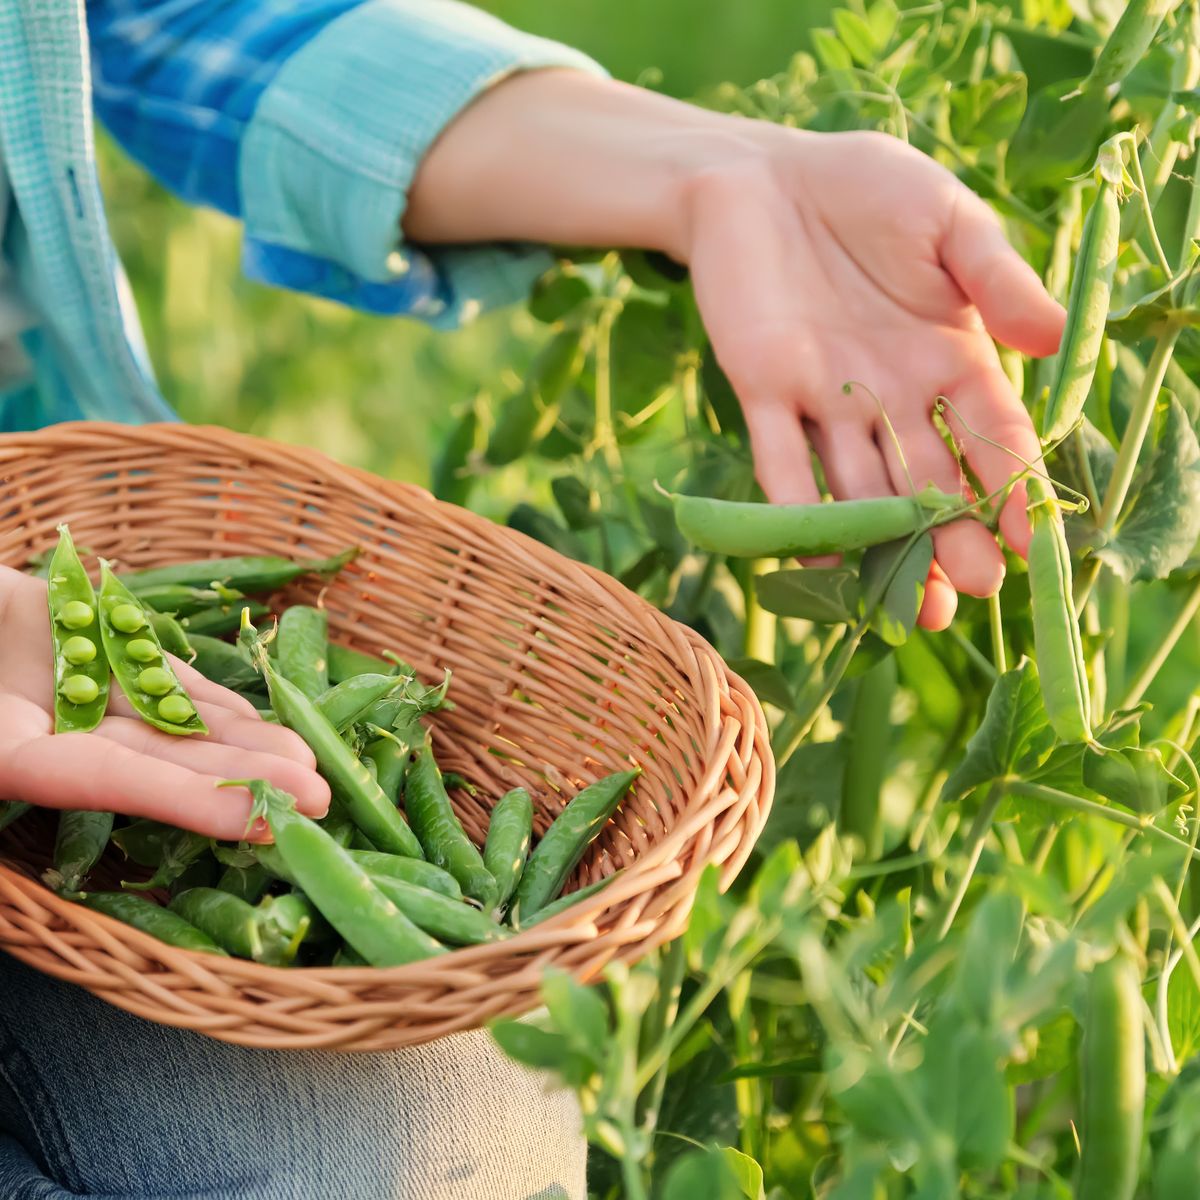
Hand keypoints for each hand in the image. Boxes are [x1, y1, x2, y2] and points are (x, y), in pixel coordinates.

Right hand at [0, 567, 328, 838]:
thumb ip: (19, 743)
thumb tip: (50, 754)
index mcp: (7, 753)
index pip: (103, 782)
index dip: (182, 801)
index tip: (258, 821)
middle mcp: (52, 735)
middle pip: (158, 764)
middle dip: (238, 785)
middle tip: (319, 803)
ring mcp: (80, 697)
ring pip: (176, 725)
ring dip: (244, 747)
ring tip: (315, 765)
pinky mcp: (100, 656)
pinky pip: (166, 682)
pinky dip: (217, 702)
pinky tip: (272, 722)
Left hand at [405, 71, 1065, 627]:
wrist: (759, 175)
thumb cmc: (864, 187)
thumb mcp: (947, 220)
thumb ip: (995, 277)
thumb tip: (1051, 340)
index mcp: (947, 356)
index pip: (991, 433)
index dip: (1013, 485)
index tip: (1032, 543)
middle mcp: (890, 394)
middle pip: (927, 479)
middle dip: (951, 537)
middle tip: (974, 592)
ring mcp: (825, 400)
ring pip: (860, 487)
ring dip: (883, 545)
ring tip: (912, 607)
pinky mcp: (761, 393)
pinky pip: (781, 462)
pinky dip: (796, 511)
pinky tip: (818, 563)